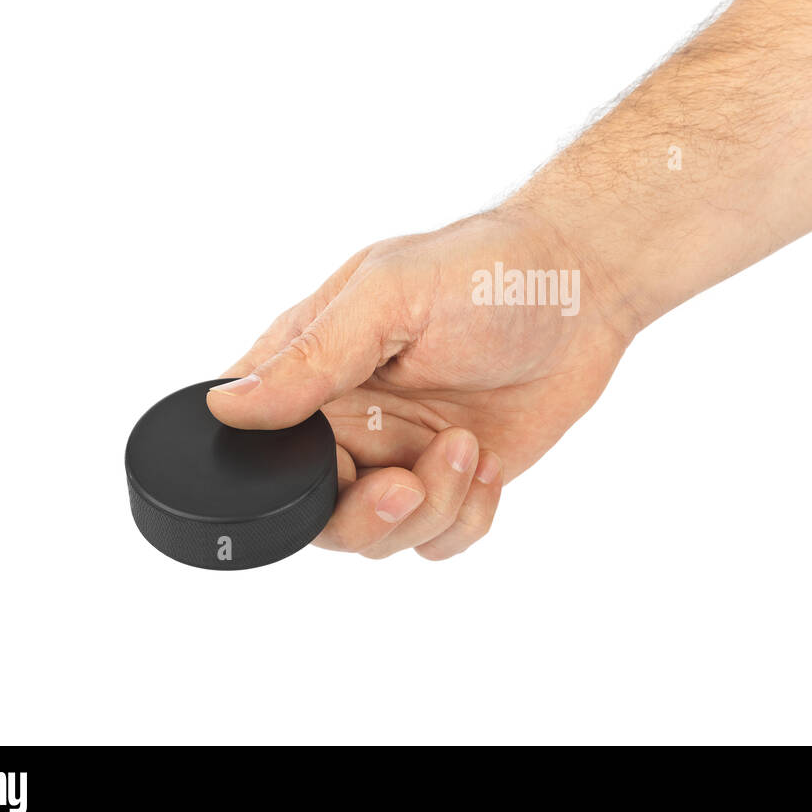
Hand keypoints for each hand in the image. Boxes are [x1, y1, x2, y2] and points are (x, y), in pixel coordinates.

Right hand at [207, 210, 632, 559]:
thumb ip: (311, 357)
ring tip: (464, 447)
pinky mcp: (452, 479)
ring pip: (377, 538)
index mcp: (309, 367)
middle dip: (363, 514)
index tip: (338, 461)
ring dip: (427, 510)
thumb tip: (228, 406)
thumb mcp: (389, 297)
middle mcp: (345, 419)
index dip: (279, 478)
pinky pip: (438, 539)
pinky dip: (466, 517)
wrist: (583, 289)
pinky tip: (488, 464)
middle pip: (314, 515)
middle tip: (405, 481)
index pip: (251, 446)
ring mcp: (398, 452)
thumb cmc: (484, 271)